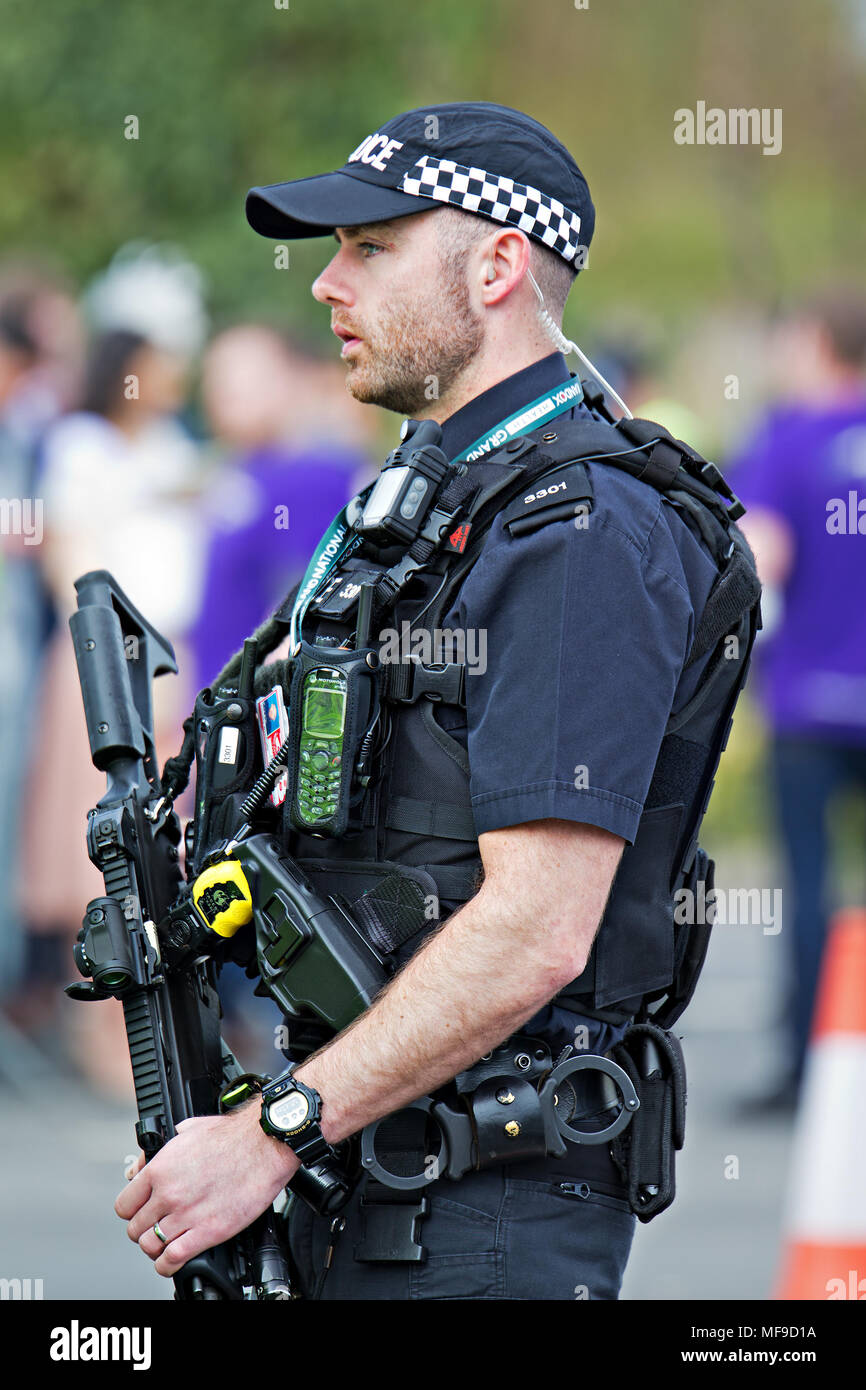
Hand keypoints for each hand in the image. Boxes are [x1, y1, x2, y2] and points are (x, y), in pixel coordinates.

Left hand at [115, 1104, 298, 1278]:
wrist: (264, 1145)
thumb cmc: (232, 1136)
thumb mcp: (186, 1130)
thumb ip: (160, 1151)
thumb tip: (142, 1166)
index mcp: (160, 1169)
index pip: (124, 1205)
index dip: (132, 1211)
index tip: (140, 1212)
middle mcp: (169, 1194)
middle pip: (135, 1229)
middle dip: (144, 1229)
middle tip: (157, 1226)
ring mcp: (187, 1215)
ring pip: (150, 1246)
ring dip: (156, 1248)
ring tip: (166, 1242)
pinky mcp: (208, 1231)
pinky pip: (173, 1260)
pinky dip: (168, 1265)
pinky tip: (173, 1259)